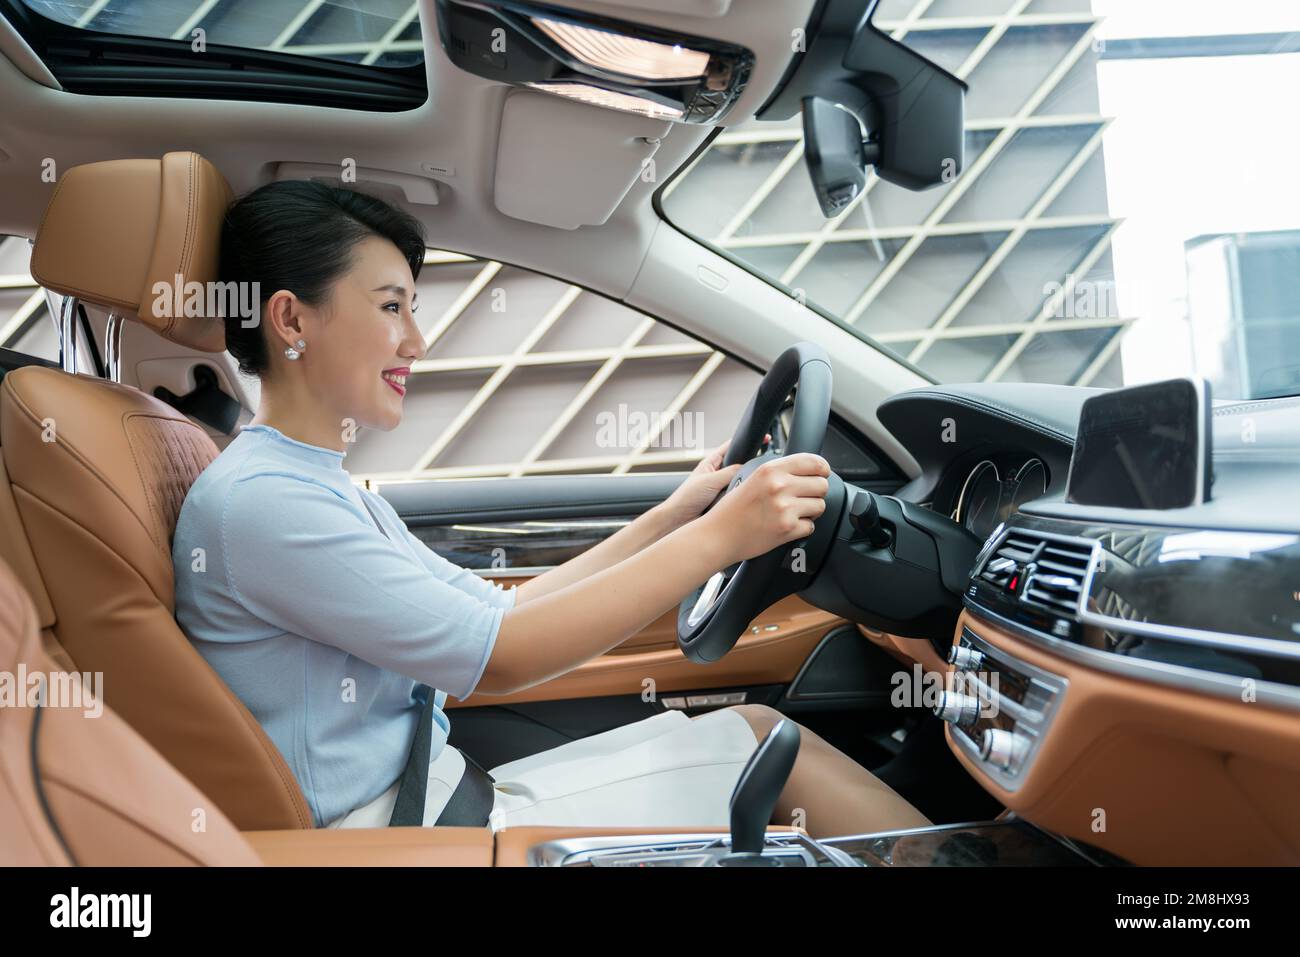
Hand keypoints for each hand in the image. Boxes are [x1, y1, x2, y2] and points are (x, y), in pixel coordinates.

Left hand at [660, 436, 769, 527]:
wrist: (678, 521)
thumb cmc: (686, 498)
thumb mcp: (710, 480)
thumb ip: (731, 472)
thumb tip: (750, 469)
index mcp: (712, 463)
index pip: (733, 447)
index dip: (747, 442)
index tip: (764, 440)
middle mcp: (719, 475)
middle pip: (741, 466)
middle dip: (749, 468)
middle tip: (758, 470)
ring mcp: (723, 489)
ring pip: (742, 483)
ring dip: (744, 487)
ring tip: (742, 490)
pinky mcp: (726, 503)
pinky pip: (740, 498)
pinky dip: (742, 499)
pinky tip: (742, 502)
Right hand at [701, 452, 830, 564]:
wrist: (718, 535)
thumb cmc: (732, 509)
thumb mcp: (752, 477)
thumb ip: (778, 472)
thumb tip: (808, 469)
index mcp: (771, 469)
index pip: (814, 462)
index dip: (822, 469)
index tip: (821, 474)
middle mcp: (779, 486)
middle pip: (822, 485)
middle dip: (816, 492)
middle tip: (804, 497)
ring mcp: (785, 508)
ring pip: (820, 506)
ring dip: (811, 511)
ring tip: (793, 512)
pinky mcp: (787, 529)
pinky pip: (811, 526)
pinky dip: (802, 528)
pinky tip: (787, 525)